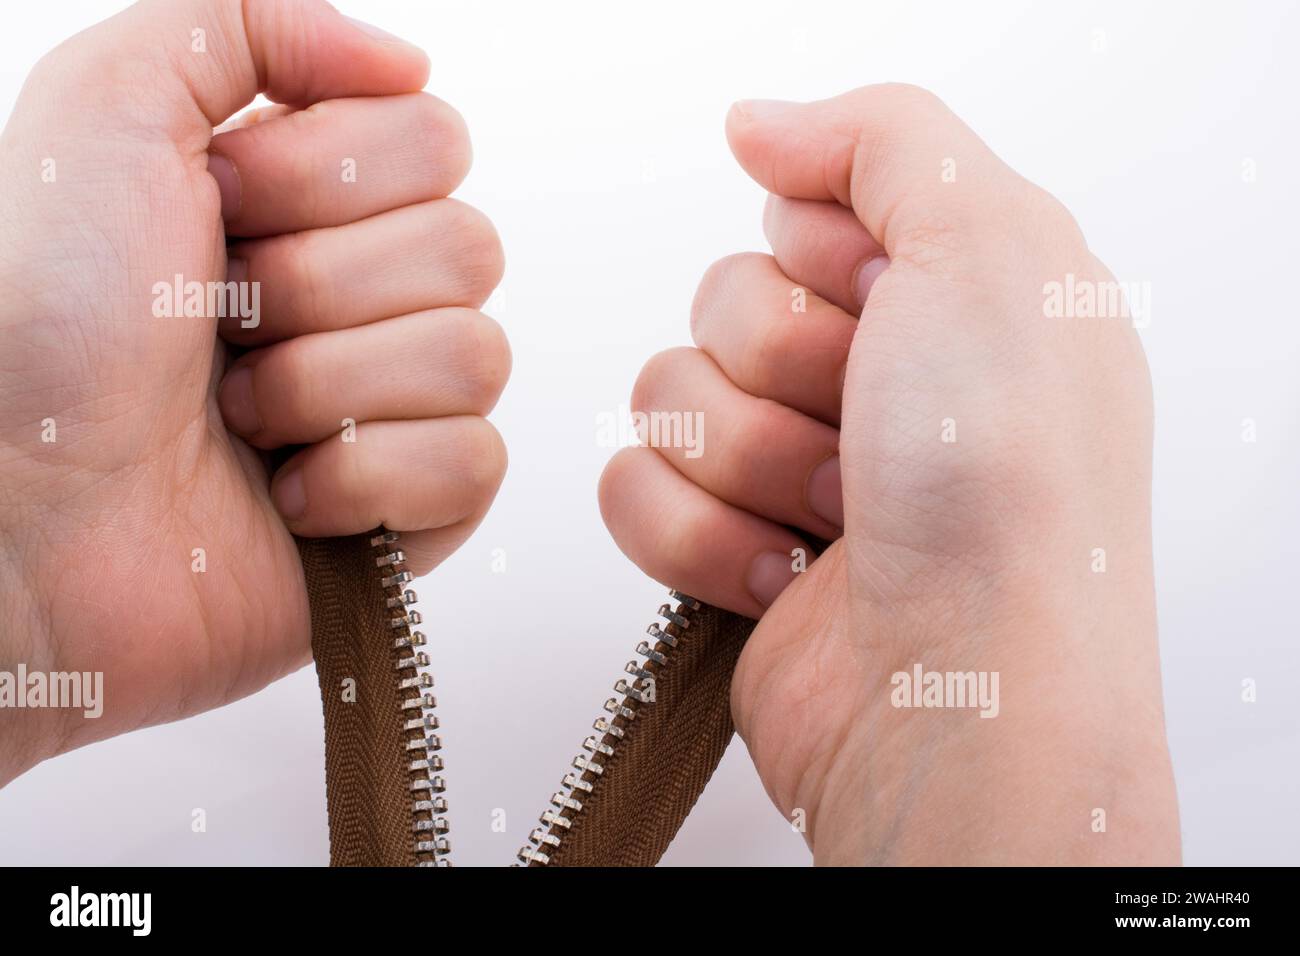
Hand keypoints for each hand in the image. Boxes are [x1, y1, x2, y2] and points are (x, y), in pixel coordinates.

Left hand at [0, 0, 506, 785]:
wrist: (19, 513)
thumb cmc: (45, 320)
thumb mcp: (110, 103)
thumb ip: (248, 24)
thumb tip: (407, 63)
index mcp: (310, 202)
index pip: (435, 142)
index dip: (328, 176)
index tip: (222, 209)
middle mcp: (361, 298)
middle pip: (468, 248)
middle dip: (321, 287)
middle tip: (225, 326)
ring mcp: (392, 407)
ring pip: (477, 355)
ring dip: (333, 384)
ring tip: (240, 419)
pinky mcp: (410, 511)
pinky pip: (472, 463)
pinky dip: (366, 477)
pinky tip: (286, 494)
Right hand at [599, 85, 1178, 863]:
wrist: (965, 700)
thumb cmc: (1007, 500)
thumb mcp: (989, 249)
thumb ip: (882, 140)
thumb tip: (760, 123)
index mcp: (952, 303)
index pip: (808, 214)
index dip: (824, 257)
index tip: (879, 309)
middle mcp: (879, 386)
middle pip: (727, 300)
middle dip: (782, 367)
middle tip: (863, 433)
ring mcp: (802, 474)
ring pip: (668, 390)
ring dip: (743, 456)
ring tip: (834, 517)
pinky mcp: (732, 551)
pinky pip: (634, 486)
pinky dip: (695, 532)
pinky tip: (782, 573)